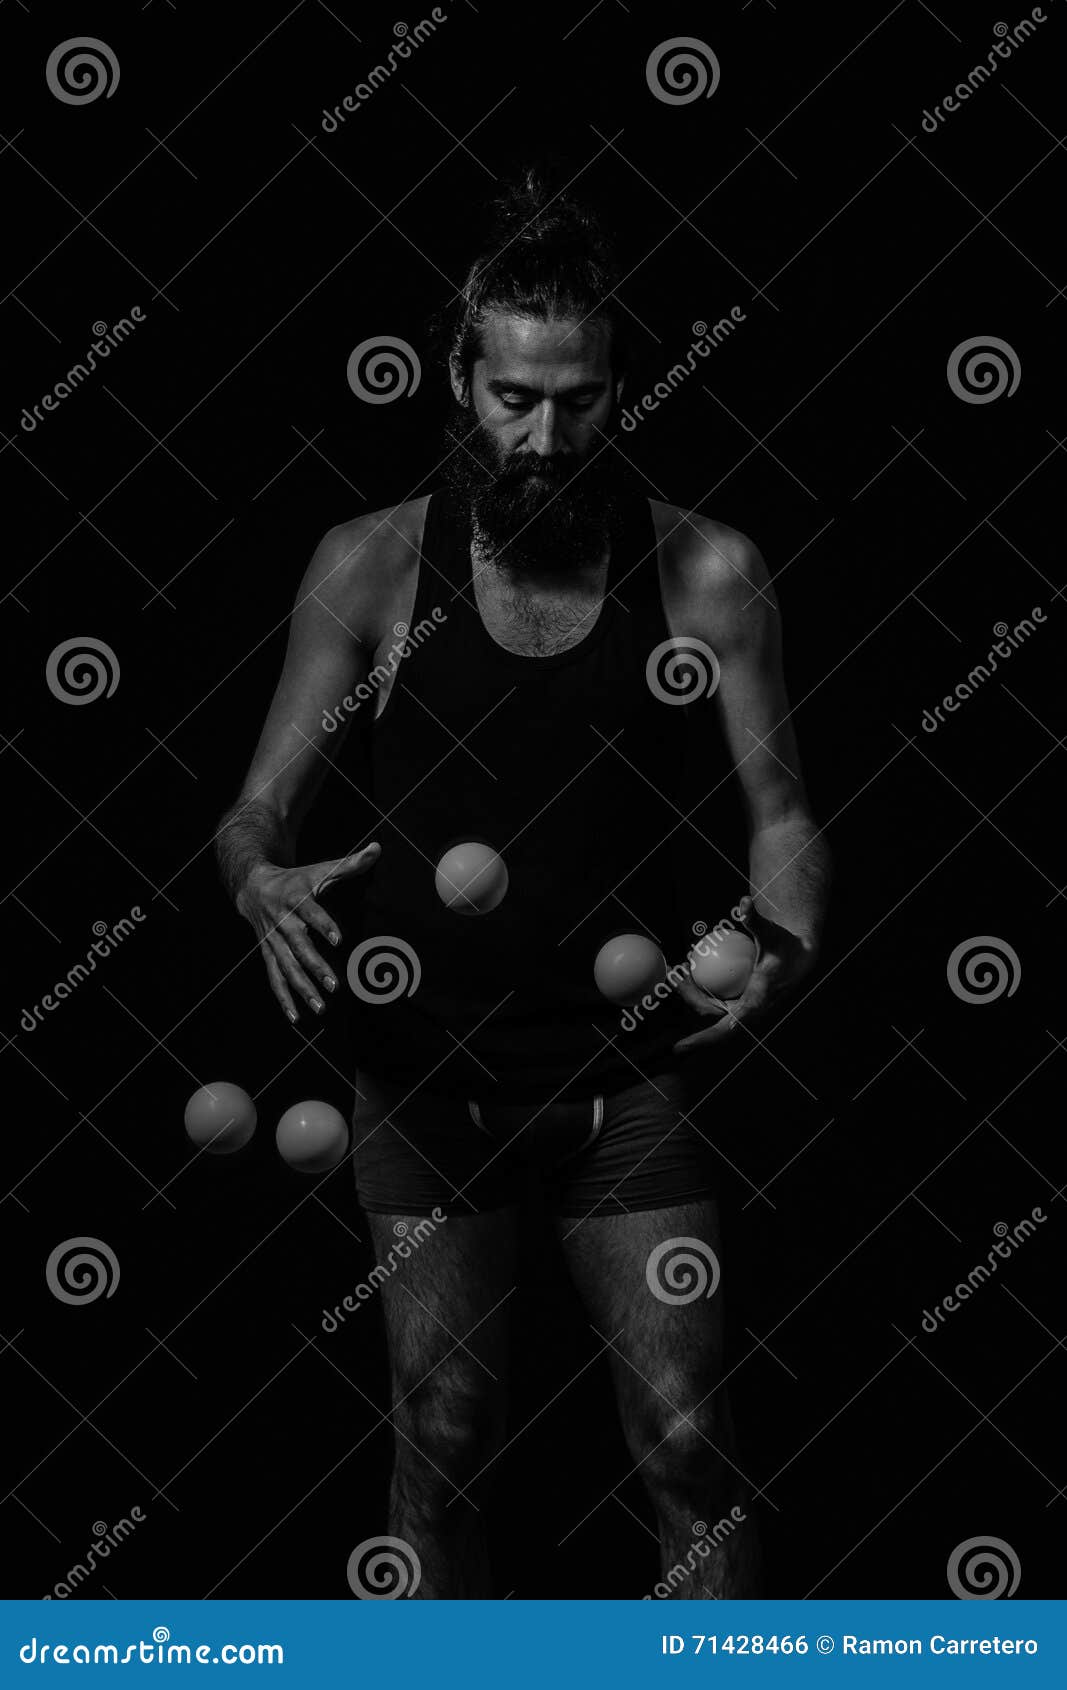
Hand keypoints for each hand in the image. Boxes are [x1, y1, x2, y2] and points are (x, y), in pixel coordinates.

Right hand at [237, 843, 380, 1021]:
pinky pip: (274, 979)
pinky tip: (296, 1019)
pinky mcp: (268, 954)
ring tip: (321, 1008)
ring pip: (286, 968)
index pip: (311, 912)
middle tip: (334, 986)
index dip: (323, 924)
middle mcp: (282, 922)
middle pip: (299, 947)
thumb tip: (378, 849)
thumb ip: (349, 864)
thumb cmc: (296, 879)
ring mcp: (273, 941)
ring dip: (302, 989)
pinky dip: (284, 999)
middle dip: (315, 966)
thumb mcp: (320, 869)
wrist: (253, 886)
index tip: (339, 939)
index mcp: (296, 899)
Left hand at [672, 895, 817, 1055]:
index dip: (702, 1039)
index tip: (679, 1047)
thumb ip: (756, 919)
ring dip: (690, 991)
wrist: (800, 954)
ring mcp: (743, 1009)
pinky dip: (699, 987)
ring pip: (709, 1006)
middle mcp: (749, 1013)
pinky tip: (688, 969)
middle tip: (675, 972)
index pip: (725, 1028)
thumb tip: (744, 901)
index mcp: (756, 1004)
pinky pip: (713, 999)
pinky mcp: (739, 1003)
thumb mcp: (771, 932)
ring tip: (678, 970)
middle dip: (687, 997)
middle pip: (708, 1012)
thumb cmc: (785, 943)